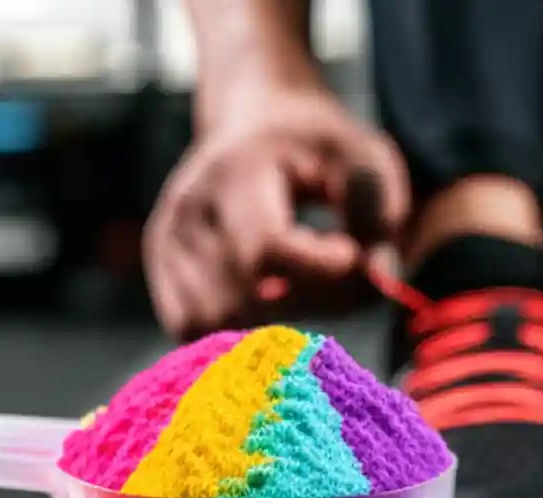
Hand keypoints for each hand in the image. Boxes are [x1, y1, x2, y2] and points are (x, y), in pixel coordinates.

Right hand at [143, 89, 407, 339]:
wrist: (256, 123)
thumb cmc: (318, 146)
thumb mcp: (364, 159)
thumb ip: (378, 215)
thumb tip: (380, 283)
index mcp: (236, 170)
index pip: (267, 247)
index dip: (319, 270)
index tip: (353, 255)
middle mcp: (187, 208)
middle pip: (247, 295)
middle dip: (308, 299)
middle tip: (339, 273)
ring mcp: (166, 242)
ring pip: (219, 321)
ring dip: (274, 320)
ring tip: (302, 282)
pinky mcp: (161, 273)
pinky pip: (195, 328)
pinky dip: (237, 329)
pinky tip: (267, 297)